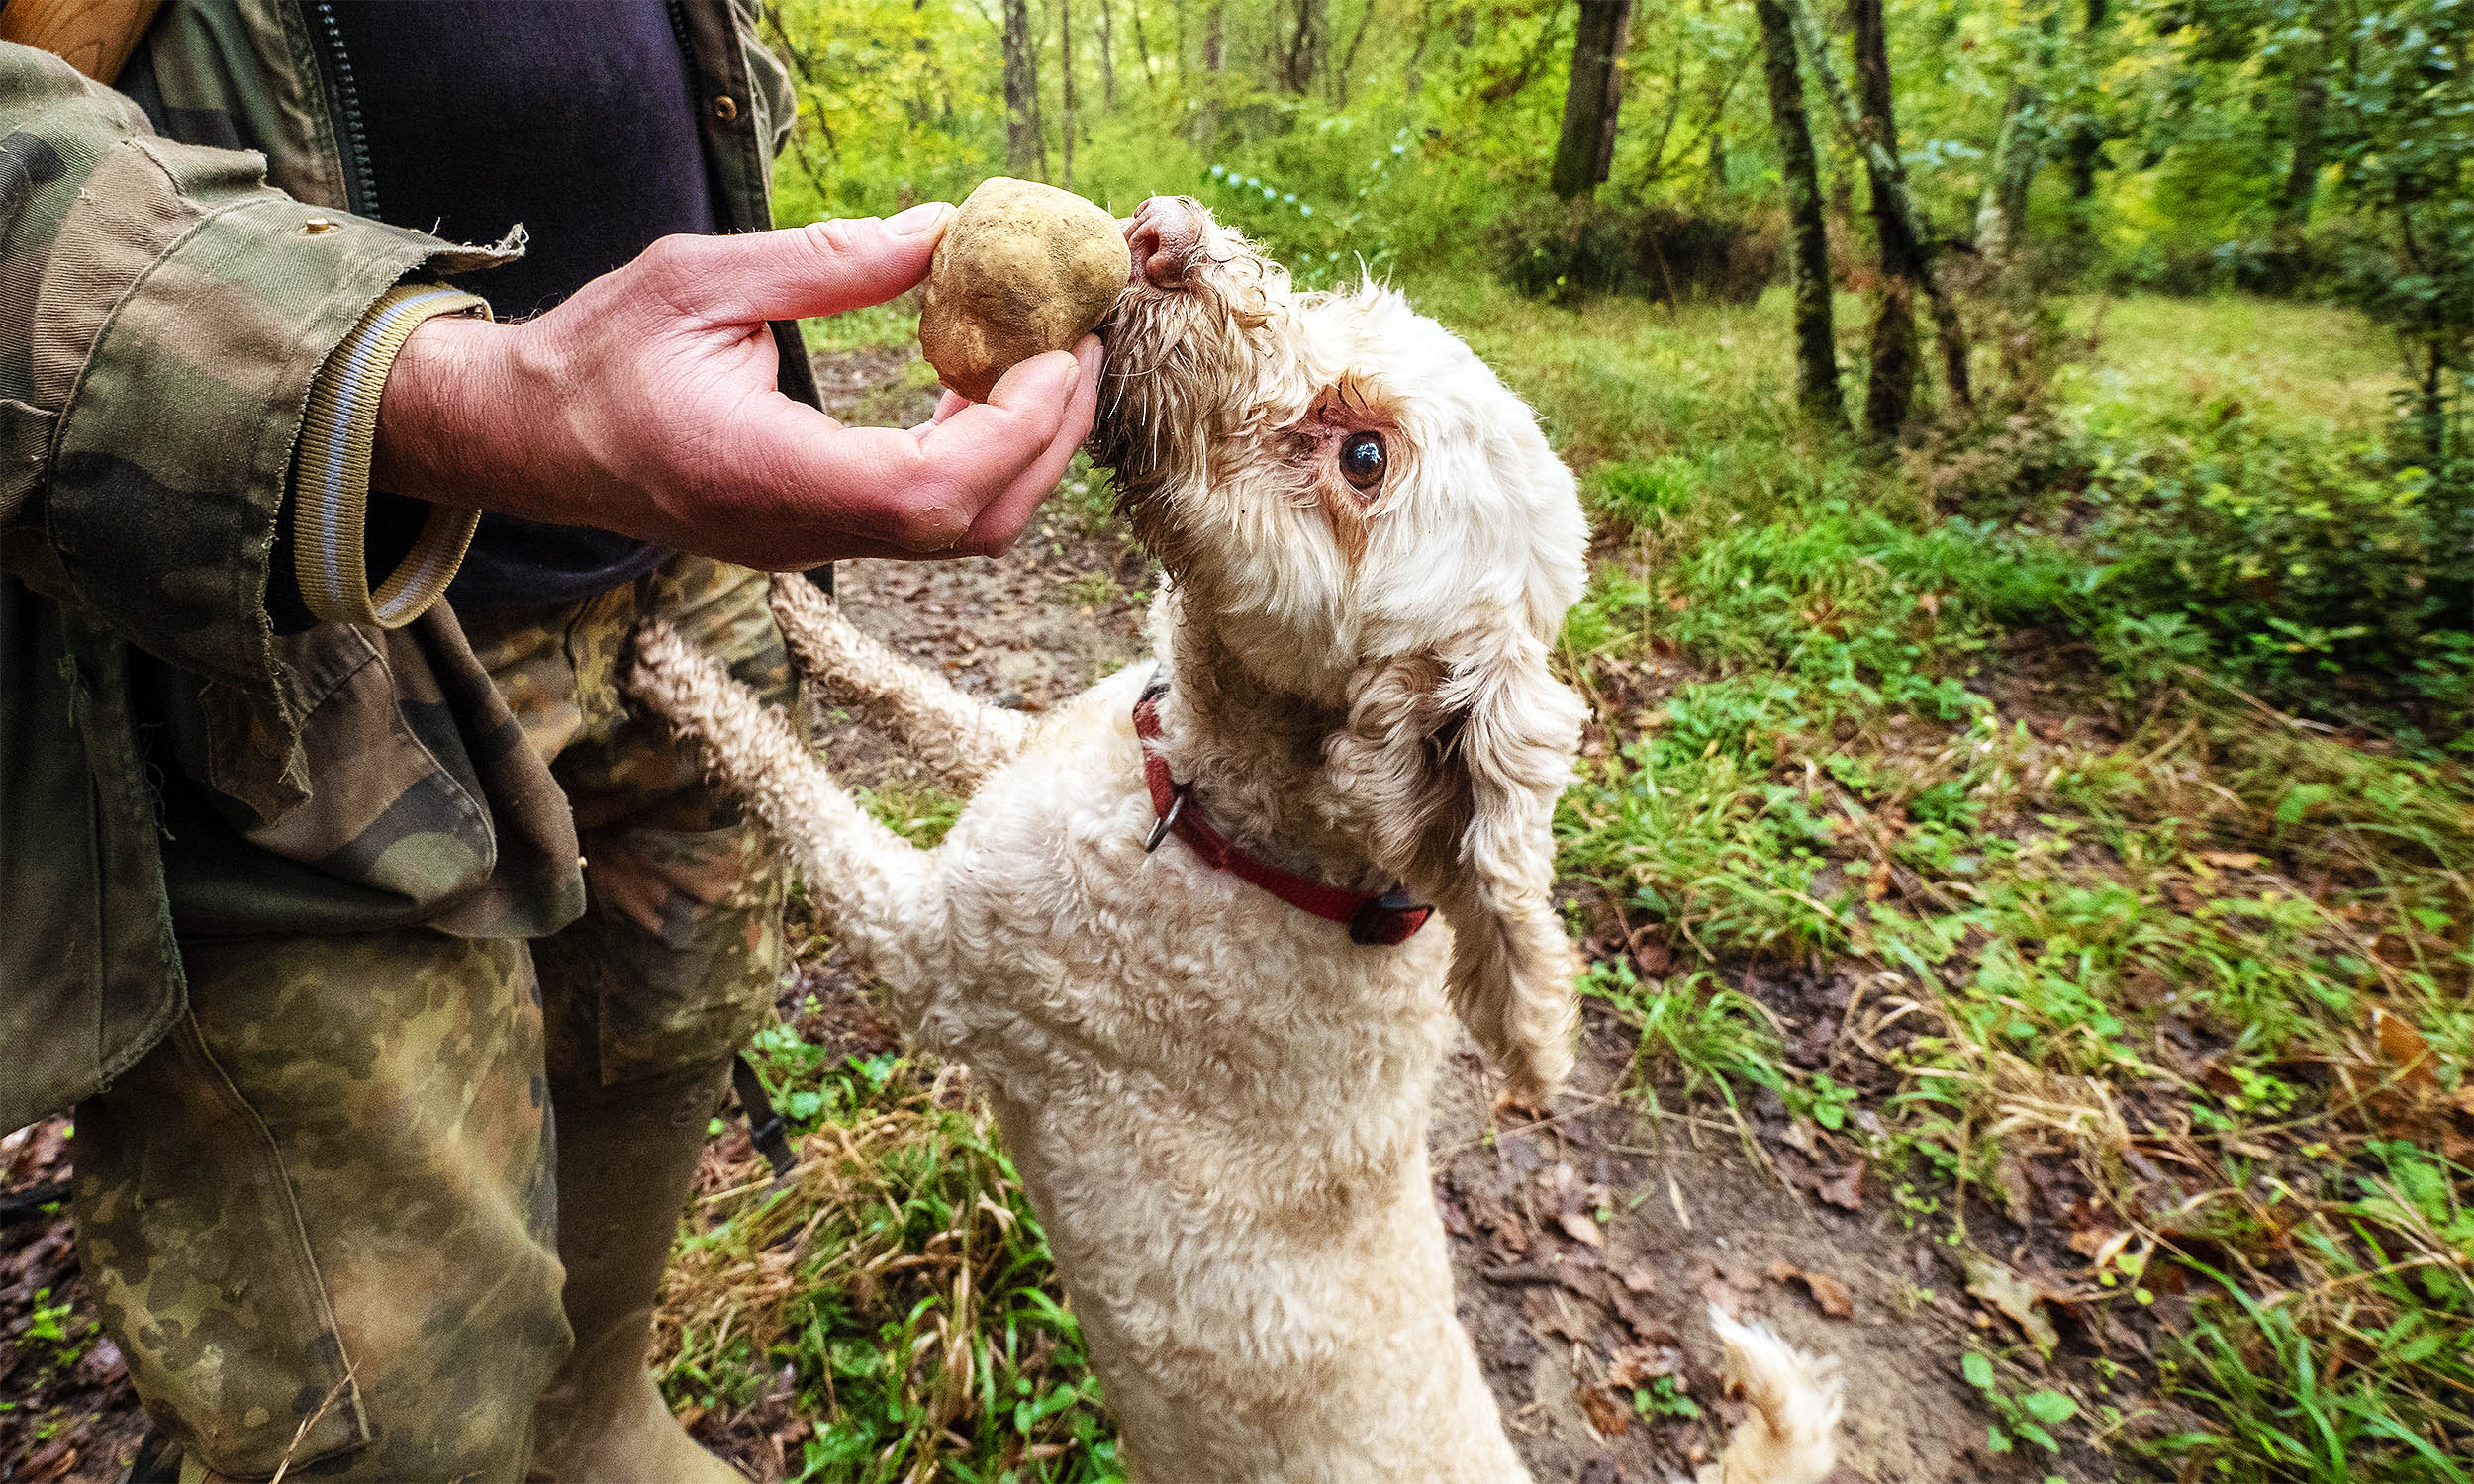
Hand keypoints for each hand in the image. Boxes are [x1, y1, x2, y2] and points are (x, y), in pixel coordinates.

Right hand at [371, 205, 1102, 566]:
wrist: (529, 439)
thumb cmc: (599, 356)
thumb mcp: (700, 280)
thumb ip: (825, 263)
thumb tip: (939, 231)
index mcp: (768, 477)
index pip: (930, 490)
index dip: (1016, 430)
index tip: (1058, 354)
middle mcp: (802, 532)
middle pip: (971, 525)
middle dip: (1048, 439)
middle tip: (1080, 345)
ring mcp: (813, 546)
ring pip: (959, 532)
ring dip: (1020, 451)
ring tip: (1038, 357)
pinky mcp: (819, 536)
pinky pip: (926, 519)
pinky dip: (977, 459)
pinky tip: (970, 387)